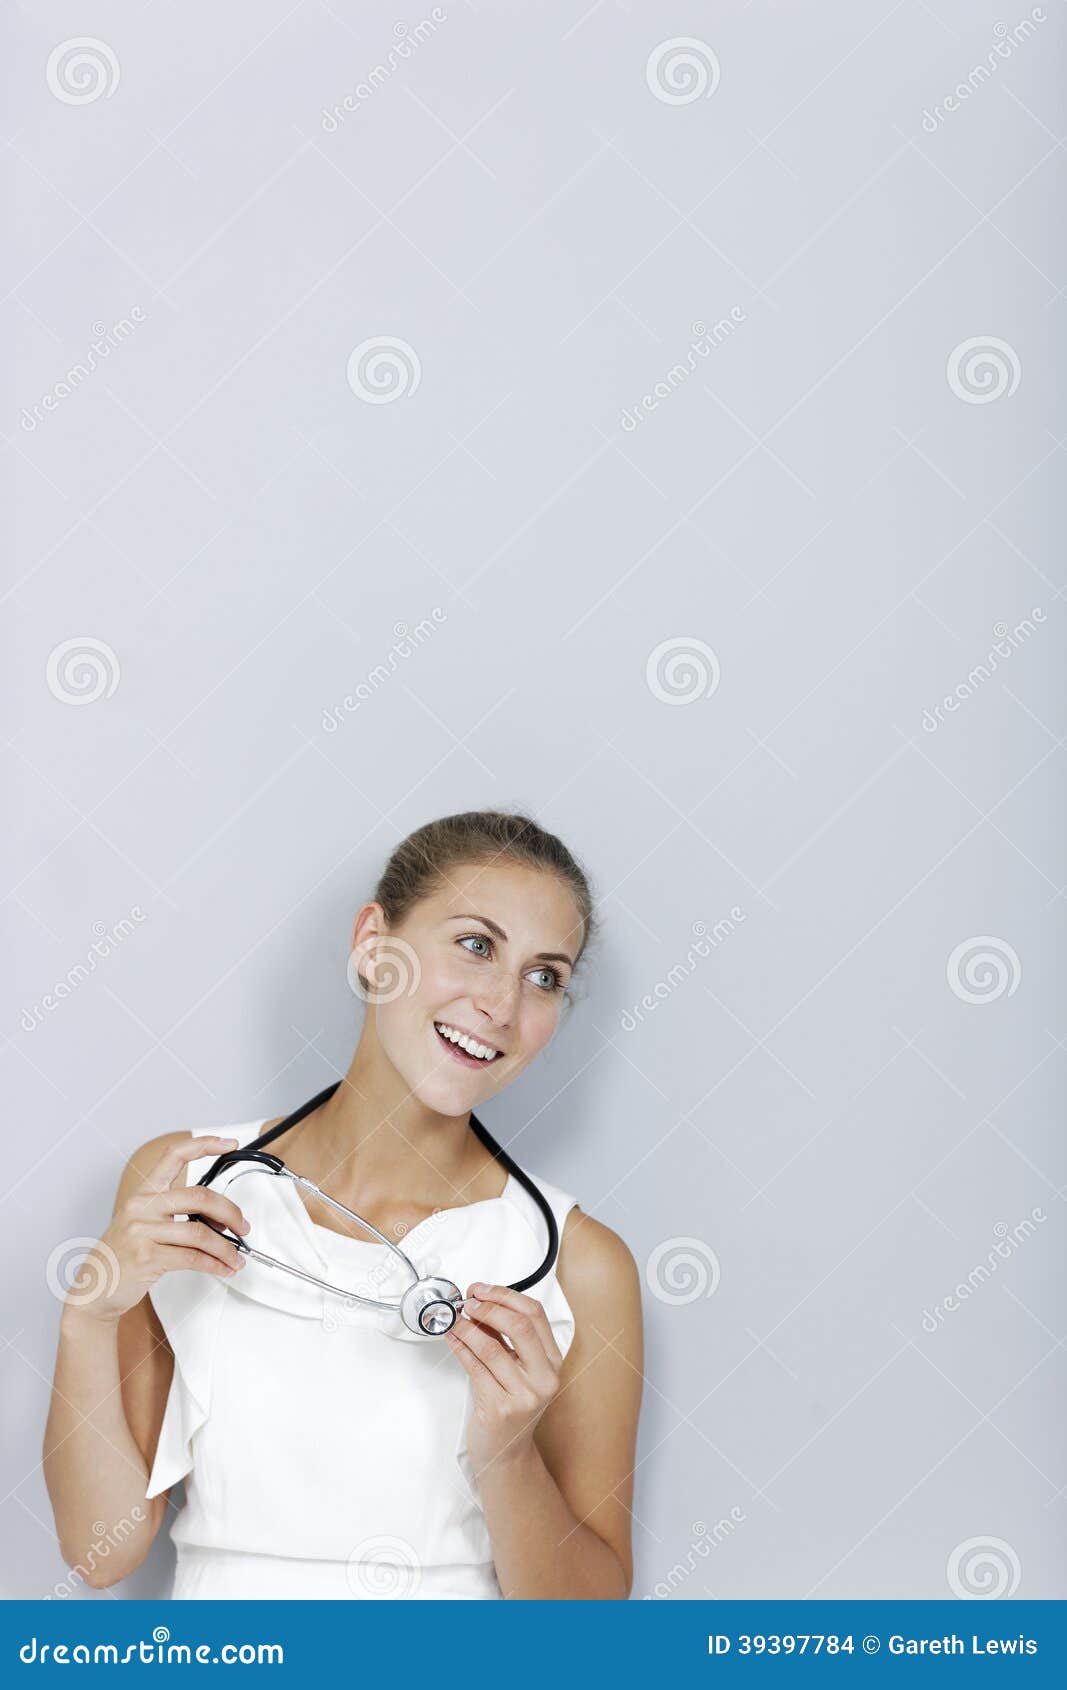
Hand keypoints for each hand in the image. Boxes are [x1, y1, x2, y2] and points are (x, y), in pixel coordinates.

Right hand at [68, 1136, 250, 1323]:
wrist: (94, 1288)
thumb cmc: (123, 1255)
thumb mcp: (142, 1224)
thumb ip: (176, 1214)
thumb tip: (221, 1218)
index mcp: (144, 1193)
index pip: (175, 1155)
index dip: (204, 1145)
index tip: (228, 1143)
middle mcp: (141, 1206)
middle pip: (199, 1196)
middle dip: (230, 1212)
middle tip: (243, 1227)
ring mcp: (141, 1231)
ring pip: (200, 1233)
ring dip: (225, 1248)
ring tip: (236, 1258)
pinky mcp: (146, 1257)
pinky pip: (192, 1258)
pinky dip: (214, 1265)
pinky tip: (222, 1268)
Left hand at [445, 1282, 563, 1480]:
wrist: (507, 1454)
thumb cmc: (512, 1408)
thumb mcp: (518, 1370)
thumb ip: (505, 1338)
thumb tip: (481, 1303)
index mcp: (553, 1362)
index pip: (535, 1314)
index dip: (506, 1295)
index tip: (483, 1289)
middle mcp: (543, 1378)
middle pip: (519, 1325)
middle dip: (488, 1307)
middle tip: (469, 1302)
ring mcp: (523, 1396)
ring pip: (491, 1346)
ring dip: (467, 1327)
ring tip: (455, 1320)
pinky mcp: (499, 1409)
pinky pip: (474, 1368)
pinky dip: (460, 1348)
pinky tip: (452, 1339)